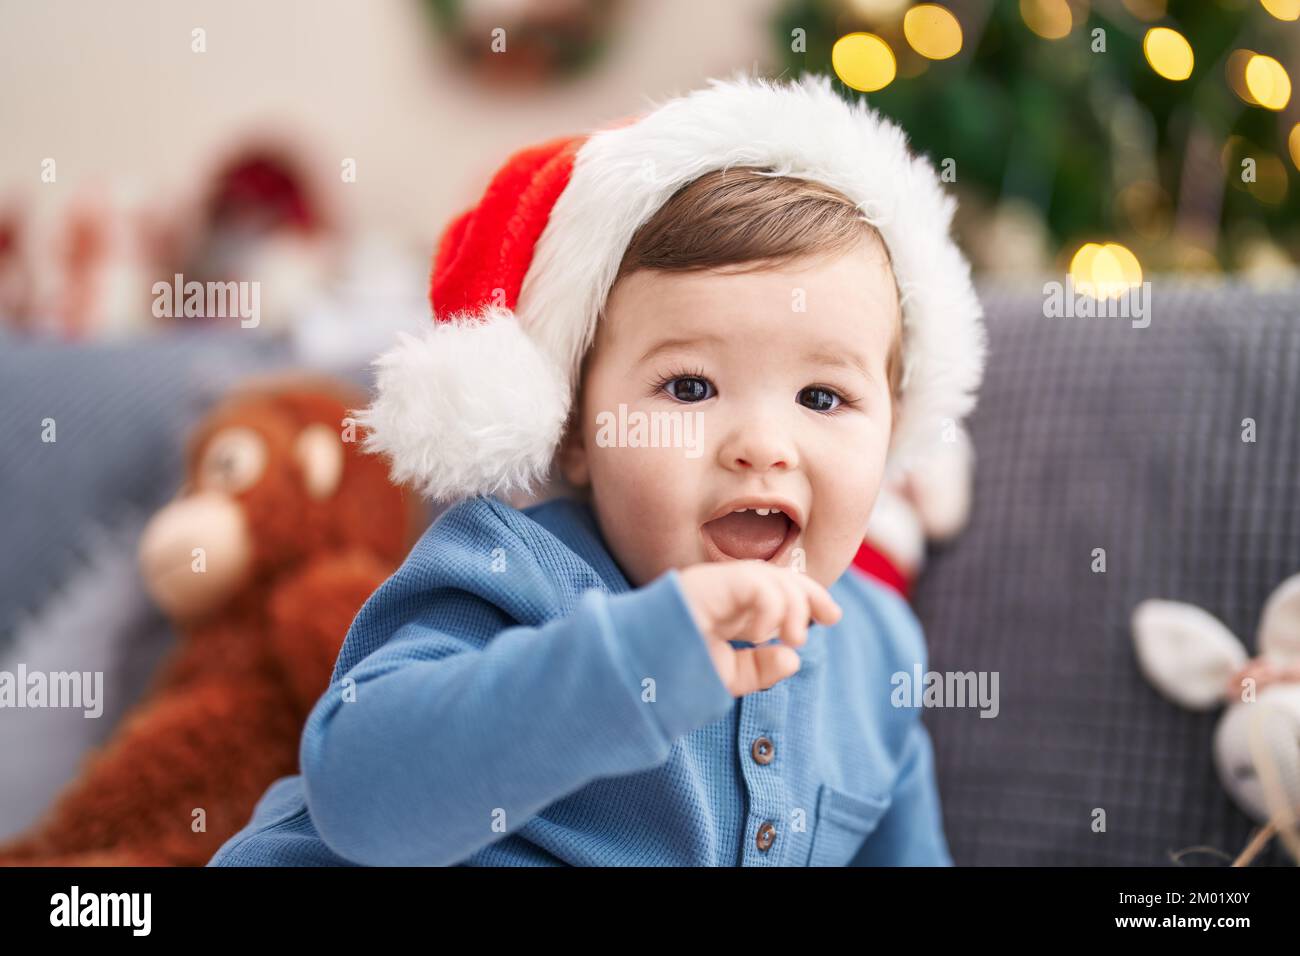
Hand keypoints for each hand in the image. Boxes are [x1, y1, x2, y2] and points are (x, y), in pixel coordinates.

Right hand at [677, 561, 841, 696]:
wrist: (635, 676)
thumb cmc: (672, 677)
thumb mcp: (726, 678)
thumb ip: (759, 669)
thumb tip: (793, 656)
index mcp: (728, 610)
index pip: (774, 590)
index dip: (806, 598)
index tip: (832, 617)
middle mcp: (721, 592)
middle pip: (777, 576)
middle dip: (809, 593)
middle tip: (830, 616)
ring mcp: (713, 585)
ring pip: (769, 576)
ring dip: (792, 604)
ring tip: (792, 636)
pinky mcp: (706, 584)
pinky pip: (754, 582)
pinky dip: (769, 605)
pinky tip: (762, 632)